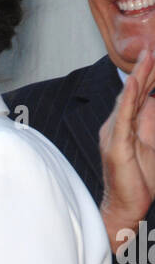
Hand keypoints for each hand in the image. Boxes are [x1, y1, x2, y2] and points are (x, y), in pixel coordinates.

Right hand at [100, 46, 154, 251]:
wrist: (126, 207)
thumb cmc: (139, 181)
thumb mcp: (152, 144)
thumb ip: (152, 122)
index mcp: (127, 124)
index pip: (140, 92)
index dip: (151, 73)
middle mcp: (116, 125)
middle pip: (134, 91)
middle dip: (147, 68)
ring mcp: (113, 134)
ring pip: (128, 99)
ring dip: (139, 76)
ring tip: (148, 55)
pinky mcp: (115, 145)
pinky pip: (122, 117)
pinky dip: (127, 98)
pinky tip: (133, 83)